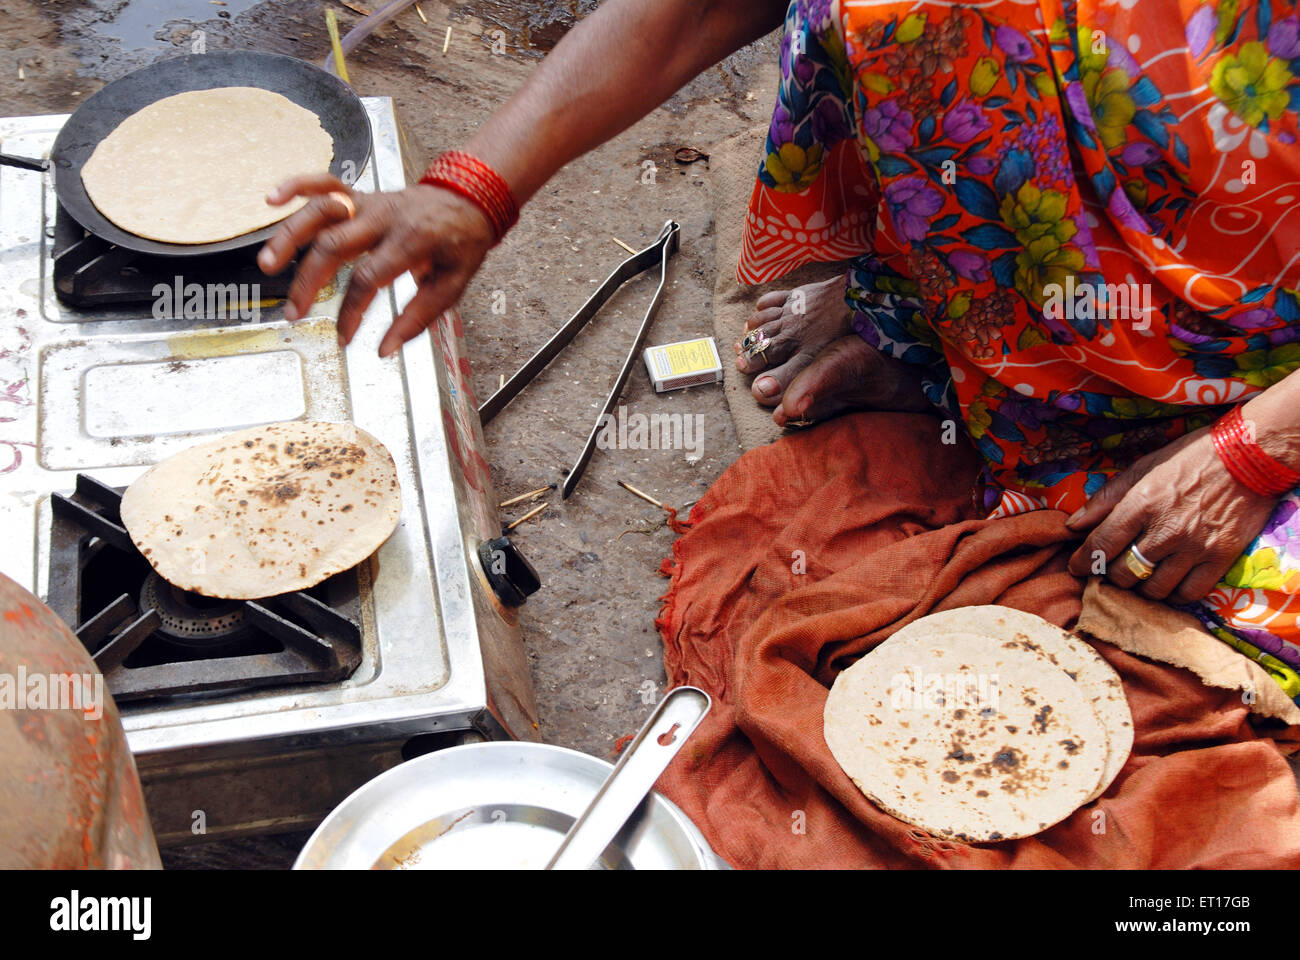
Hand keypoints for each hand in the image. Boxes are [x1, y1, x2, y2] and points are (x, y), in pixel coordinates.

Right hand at [257, 173, 495, 356]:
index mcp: (410, 241)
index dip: (351, 311)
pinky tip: (272, 200)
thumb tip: (384, 350)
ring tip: (267, 264)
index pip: (368, 278)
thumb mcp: (453, 286)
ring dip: (289, 235)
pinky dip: (297, 186)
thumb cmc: (460, 244)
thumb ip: (418, 317)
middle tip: (293, 313)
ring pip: (320, 210)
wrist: (471, 199)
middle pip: (333, 244)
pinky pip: (325, 182)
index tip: (343, 337)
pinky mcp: (360, 194)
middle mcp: (383, 217)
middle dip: (308, 281)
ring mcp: (369, 202)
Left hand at [1065, 426, 1277, 603]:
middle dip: (1109, 575)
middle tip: (1110, 570)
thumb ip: (1106, 498)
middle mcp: (1166, 529)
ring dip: (1140, 588)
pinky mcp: (1220, 558)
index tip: (1077, 568)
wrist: (1249, 457)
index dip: (1083, 562)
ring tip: (1138, 578)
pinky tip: (1167, 584)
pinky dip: (1173, 594)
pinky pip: (1188, 593)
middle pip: (1123, 573)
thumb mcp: (1143, 468)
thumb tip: (1074, 525)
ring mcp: (1195, 547)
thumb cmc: (1191, 458)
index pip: (1101, 545)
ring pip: (1154, 589)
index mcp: (1142, 504)